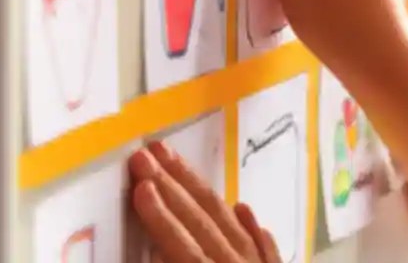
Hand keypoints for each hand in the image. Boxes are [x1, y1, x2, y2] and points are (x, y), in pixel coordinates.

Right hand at [130, 143, 281, 262]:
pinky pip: (266, 245)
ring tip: (172, 159)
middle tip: (144, 155)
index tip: (140, 184)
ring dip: (199, 190)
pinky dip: (251, 225)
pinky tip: (241, 206)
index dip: (159, 216)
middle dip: (170, 186)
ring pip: (229, 222)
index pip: (181, 245)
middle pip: (202, 222)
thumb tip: (158, 252)